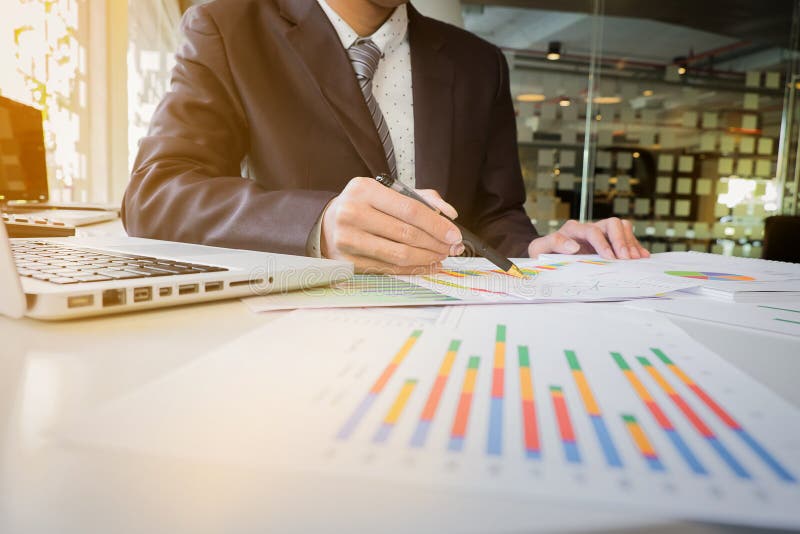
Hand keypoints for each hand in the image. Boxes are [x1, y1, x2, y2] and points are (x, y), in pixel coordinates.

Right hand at [321, 177, 464, 273]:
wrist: (328, 223)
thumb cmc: (364, 206)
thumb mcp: (387, 192)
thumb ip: (421, 198)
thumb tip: (449, 214)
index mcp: (364, 189)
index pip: (410, 209)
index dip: (436, 224)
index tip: (454, 234)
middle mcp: (352, 213)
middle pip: (406, 234)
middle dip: (436, 243)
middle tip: (451, 247)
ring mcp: (347, 239)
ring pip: (399, 254)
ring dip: (427, 258)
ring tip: (440, 256)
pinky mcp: (348, 262)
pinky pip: (388, 269)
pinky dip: (411, 269)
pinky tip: (425, 265)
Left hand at [527, 218, 649, 259]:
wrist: (545, 255)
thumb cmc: (542, 253)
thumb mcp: (540, 248)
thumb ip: (553, 243)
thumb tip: (574, 246)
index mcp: (573, 229)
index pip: (592, 231)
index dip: (603, 243)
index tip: (610, 258)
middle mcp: (589, 228)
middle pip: (612, 223)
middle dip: (621, 240)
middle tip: (626, 259)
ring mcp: (600, 233)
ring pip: (622, 227)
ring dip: (630, 242)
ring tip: (636, 259)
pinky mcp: (607, 241)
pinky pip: (626, 237)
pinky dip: (635, 246)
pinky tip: (642, 257)